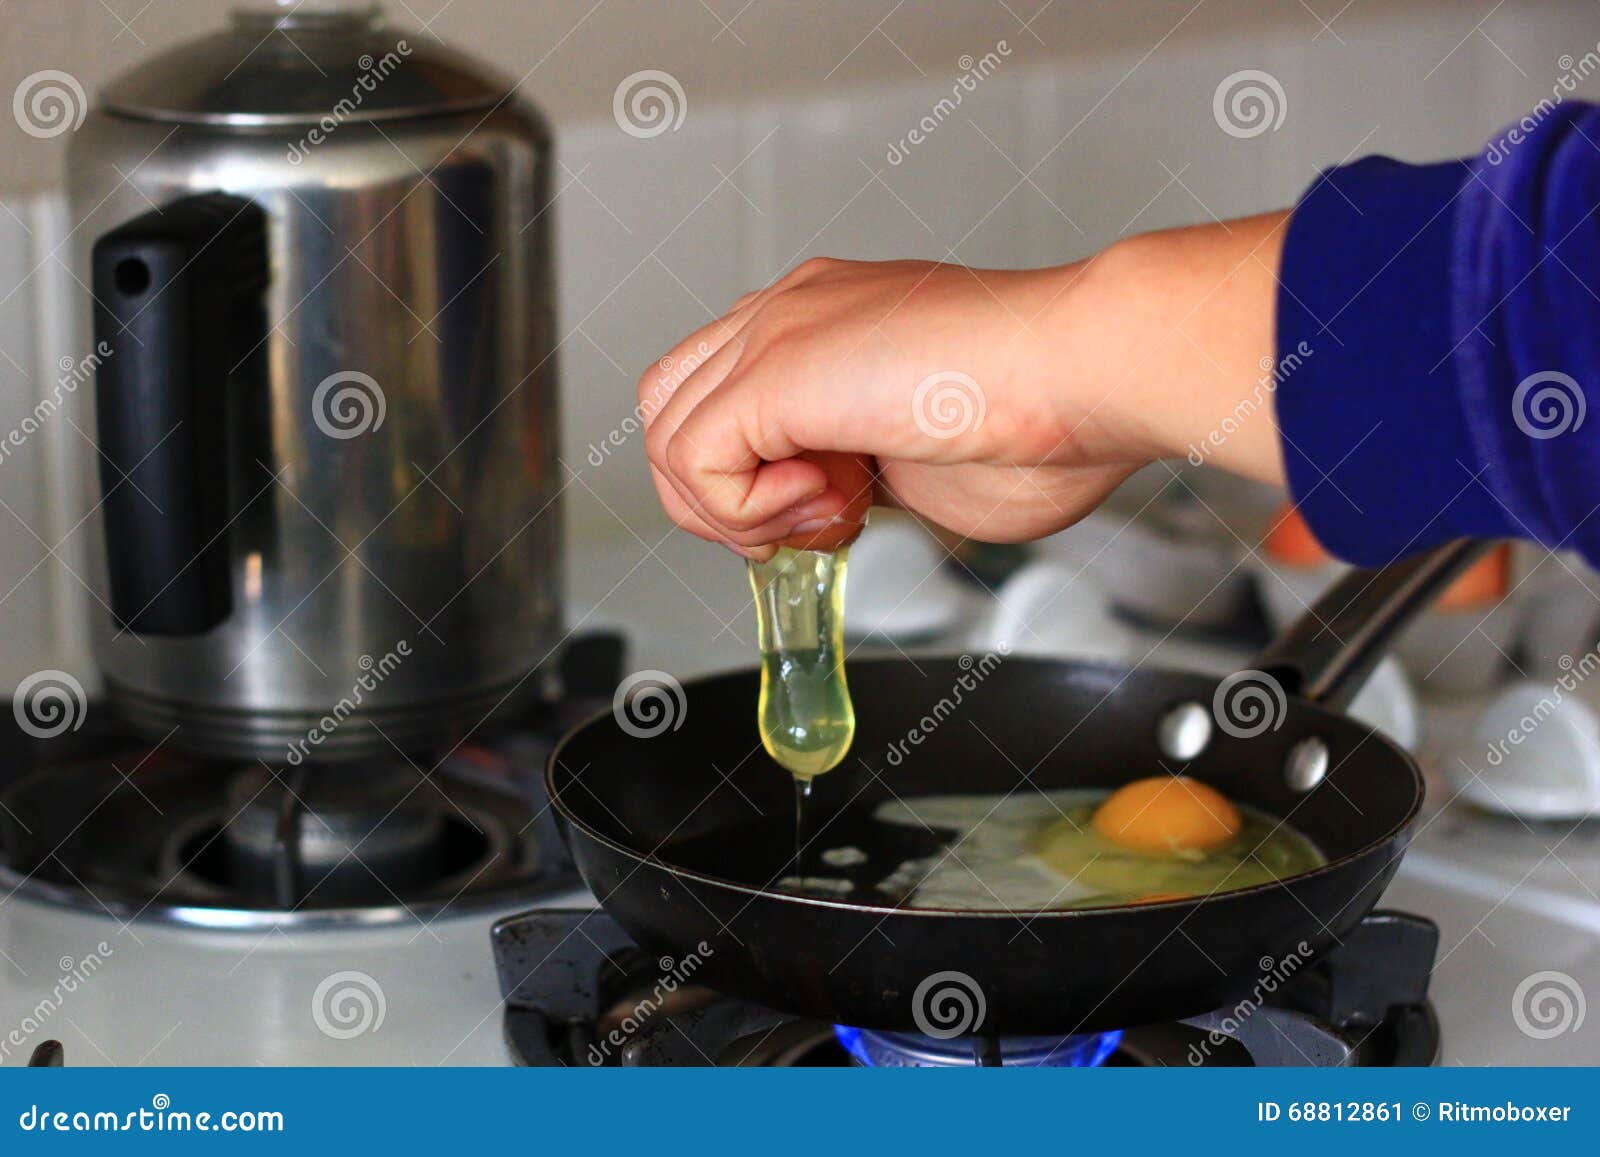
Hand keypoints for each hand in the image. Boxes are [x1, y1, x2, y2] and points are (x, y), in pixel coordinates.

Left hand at [641, 215, 1288, 558]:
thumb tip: (832, 516)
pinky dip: (748, 511)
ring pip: (668, 439)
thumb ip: (858, 477)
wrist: (1089, 374)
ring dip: (739, 512)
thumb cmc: (1048, 421)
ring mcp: (777, 333)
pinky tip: (833, 500)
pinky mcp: (774, 370)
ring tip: (833, 514)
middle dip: (728, 503)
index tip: (837, 517)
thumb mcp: (920, 464)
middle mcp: (790, 316)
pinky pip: (692, 460)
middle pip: (674, 415)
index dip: (753, 487)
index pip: (720, 406)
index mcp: (825, 328)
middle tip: (819, 526)